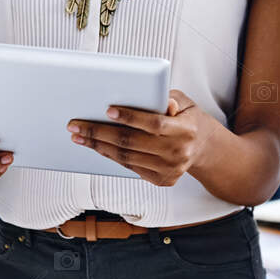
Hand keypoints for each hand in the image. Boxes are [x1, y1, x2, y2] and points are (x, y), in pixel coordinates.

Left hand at [67, 89, 207, 186]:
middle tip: (76, 124)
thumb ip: (169, 98)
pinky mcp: (162, 180)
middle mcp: (178, 153)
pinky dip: (109, 155)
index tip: (107, 110)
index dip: (130, 117)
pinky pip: (129, 167)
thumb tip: (157, 101)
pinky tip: (95, 145)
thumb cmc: (187, 118)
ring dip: (97, 145)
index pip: (153, 124)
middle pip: (131, 142)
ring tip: (78, 135)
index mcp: (186, 131)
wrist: (203, 147)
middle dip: (99, 132)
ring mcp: (170, 170)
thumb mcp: (185, 102)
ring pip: (126, 157)